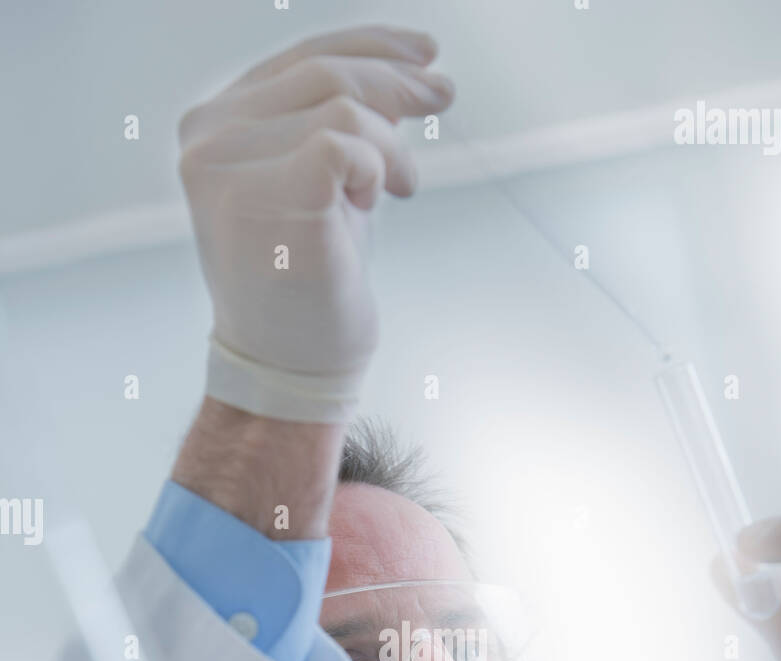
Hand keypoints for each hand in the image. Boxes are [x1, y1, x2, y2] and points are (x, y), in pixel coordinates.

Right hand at [177, 26, 453, 422]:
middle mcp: (207, 140)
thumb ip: (331, 125)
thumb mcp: (319, 185)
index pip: (298, 59)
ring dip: (390, 146)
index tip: (424, 53)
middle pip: (324, 74)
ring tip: (399, 188)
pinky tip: (377, 201)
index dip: (370, 46)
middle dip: (397, 83)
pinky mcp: (265, 195)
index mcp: (212, 129)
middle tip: (444, 98)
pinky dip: (378, 167)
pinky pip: (347, 143)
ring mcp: (227, 167)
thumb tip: (399, 66)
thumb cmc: (310, 285)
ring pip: (342, 106)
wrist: (292, 366)